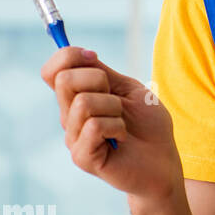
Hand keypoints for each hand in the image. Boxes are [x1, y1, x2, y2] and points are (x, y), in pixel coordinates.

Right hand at [40, 46, 182, 201]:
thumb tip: (82, 53)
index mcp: (77, 98)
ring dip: (114, 108)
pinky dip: (117, 127)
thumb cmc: (149, 125)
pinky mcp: (81, 156)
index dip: (67, 56)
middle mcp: (69, 117)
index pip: (52, 71)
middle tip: (117, 101)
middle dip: (99, 81)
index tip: (94, 57)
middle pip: (64, 80)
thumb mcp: (128, 90)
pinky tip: (122, 139)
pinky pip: (94, 126)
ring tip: (123, 124)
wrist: (163, 161)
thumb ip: (102, 72)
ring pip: (83, 102)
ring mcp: (72, 138)